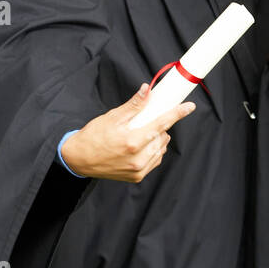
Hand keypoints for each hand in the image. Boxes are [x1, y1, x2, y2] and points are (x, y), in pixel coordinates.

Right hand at [60, 84, 195, 182]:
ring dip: (157, 139)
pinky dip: (153, 151)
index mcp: (132, 141)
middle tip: (146, 121)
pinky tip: (142, 146)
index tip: (190, 107)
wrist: (78, 159)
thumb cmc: (93, 137)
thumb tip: (147, 90)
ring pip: (161, 148)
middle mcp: (138, 158)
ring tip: (141, 134)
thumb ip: (133, 105)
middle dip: (160, 126)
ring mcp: (138, 170)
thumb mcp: (112, 117)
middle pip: (163, 136)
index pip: (161, 124)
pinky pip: (155, 160)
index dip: (177, 114)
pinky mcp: (137, 177)